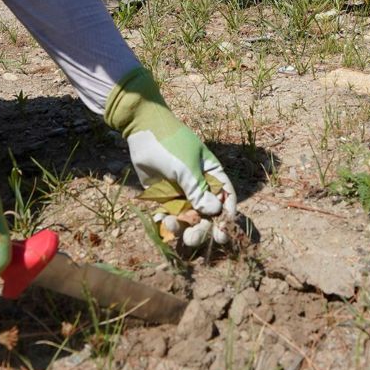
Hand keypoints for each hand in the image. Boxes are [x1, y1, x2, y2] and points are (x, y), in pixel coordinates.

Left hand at [105, 66, 237, 245]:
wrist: (143, 130)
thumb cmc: (171, 144)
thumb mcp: (187, 167)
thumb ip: (199, 191)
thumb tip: (214, 212)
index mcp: (211, 174)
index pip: (225, 197)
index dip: (226, 217)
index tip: (222, 234)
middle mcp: (198, 185)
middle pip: (206, 212)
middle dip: (202, 227)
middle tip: (193, 239)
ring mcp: (180, 190)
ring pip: (187, 215)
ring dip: (182, 225)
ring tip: (172, 227)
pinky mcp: (162, 194)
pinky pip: (168, 212)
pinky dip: (165, 220)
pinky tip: (160, 222)